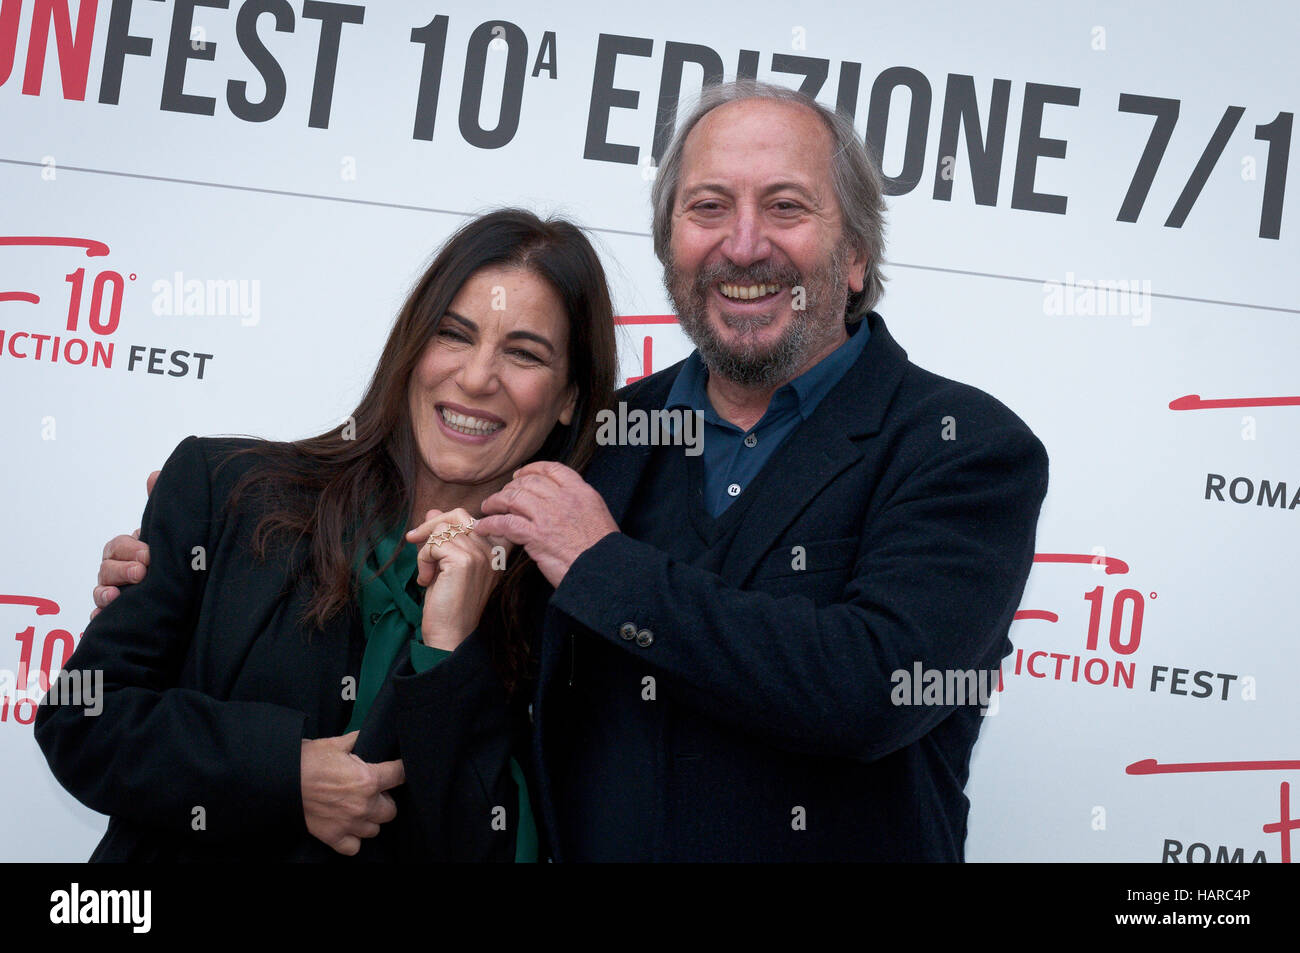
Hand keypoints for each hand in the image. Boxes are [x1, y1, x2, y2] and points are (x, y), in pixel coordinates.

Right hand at [90, 469, 159, 619]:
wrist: (192, 598)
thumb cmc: (173, 560)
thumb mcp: (169, 535)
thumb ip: (160, 506)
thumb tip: (155, 475)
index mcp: (129, 552)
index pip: (117, 546)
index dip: (129, 548)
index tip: (148, 554)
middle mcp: (118, 573)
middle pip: (106, 569)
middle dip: (121, 569)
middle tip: (141, 572)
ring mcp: (117, 595)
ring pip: (100, 592)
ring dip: (105, 593)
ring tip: (116, 597)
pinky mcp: (121, 617)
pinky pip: (102, 618)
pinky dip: (100, 617)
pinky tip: (104, 618)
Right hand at [300, 731, 404, 855]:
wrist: (280, 780)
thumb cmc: (307, 761)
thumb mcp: (335, 744)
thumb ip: (357, 741)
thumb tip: (367, 736)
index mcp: (368, 779)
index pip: (400, 775)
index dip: (400, 770)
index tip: (397, 770)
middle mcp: (364, 804)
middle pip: (391, 810)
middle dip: (384, 800)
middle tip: (373, 792)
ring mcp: (349, 823)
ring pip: (375, 829)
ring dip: (370, 819)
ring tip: (359, 809)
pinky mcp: (333, 836)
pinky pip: (354, 847)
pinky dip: (353, 839)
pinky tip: (348, 827)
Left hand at [404, 508, 509, 651]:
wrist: (450, 635)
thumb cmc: (449, 605)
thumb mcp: (448, 566)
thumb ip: (446, 538)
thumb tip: (432, 511)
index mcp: (495, 552)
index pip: (475, 517)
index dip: (449, 520)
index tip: (431, 539)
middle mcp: (492, 551)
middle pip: (457, 515)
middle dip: (431, 526)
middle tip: (414, 542)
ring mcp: (480, 554)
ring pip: (442, 529)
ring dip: (425, 551)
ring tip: (428, 575)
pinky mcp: (463, 561)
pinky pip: (433, 544)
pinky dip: (422, 560)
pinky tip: (426, 581)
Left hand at [476, 462, 618, 587]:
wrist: (603, 570)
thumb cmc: (602, 550)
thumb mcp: (596, 515)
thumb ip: (576, 504)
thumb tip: (557, 504)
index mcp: (581, 491)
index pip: (552, 469)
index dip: (532, 469)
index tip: (521, 475)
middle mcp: (564, 498)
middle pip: (528, 482)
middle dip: (511, 487)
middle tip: (502, 496)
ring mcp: (548, 516)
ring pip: (513, 498)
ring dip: (495, 502)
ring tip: (487, 508)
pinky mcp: (536, 535)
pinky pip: (505, 523)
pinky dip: (490, 524)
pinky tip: (482, 527)